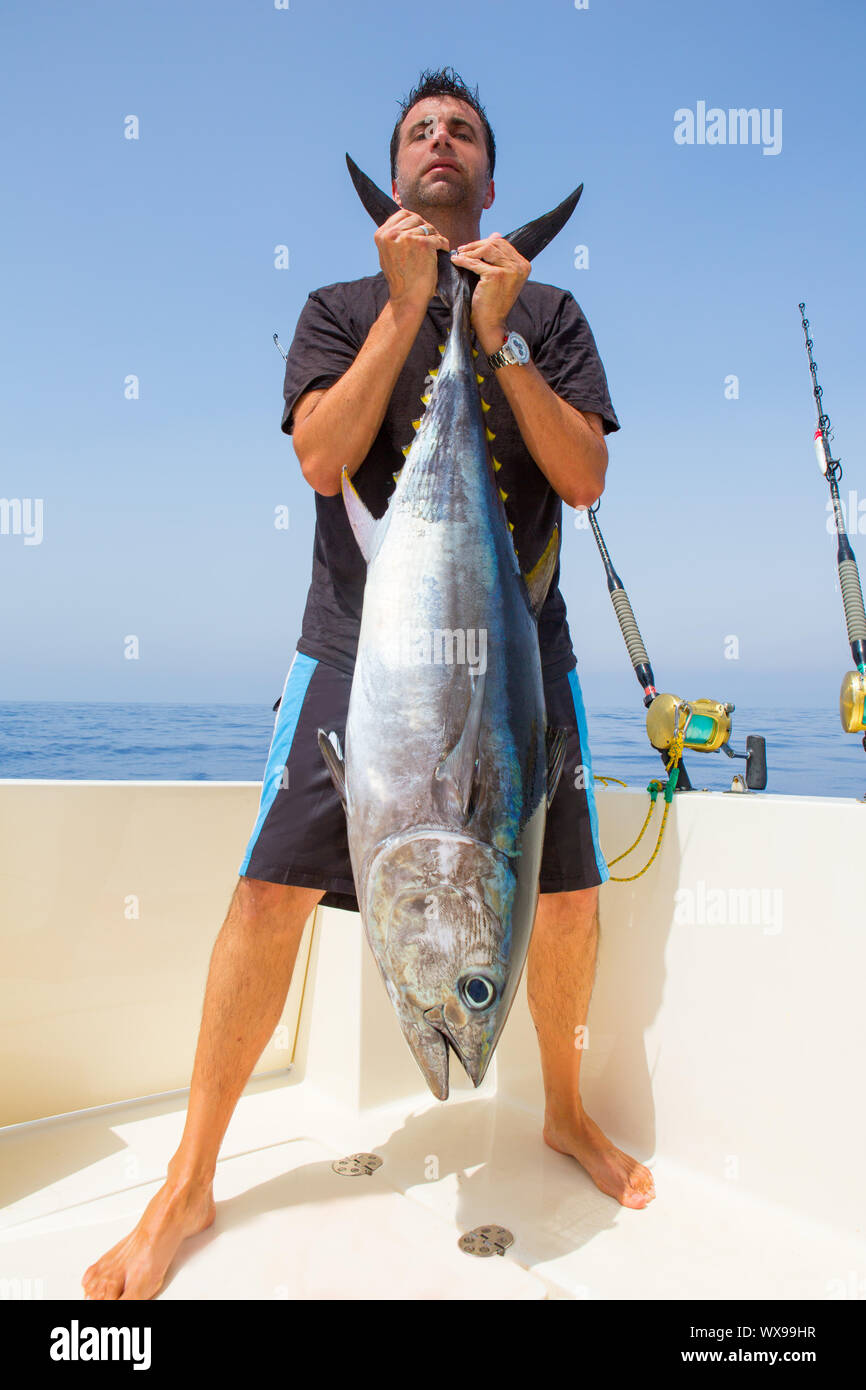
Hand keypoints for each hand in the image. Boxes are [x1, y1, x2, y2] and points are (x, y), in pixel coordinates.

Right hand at [375, 209, 449, 312]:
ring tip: (436, 248)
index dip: (414, 221)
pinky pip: (438, 237)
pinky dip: (443, 244)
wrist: (407, 297)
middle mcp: (392, 234)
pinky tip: (442, 251)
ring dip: (435, 236)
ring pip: (428, 227)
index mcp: (381, 234)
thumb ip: (393, 237)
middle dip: (425, 228)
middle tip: (431, 239)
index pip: (402, 214)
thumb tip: (404, 222)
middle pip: (416, 218)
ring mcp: (407, 238)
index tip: (420, 231)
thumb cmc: (400, 278)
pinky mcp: (423, 244)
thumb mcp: (387, 254)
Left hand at [449, 234, 529, 350]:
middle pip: (495, 243)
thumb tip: (496, 234)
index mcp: (524, 264)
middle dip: (476, 245)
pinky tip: (456, 262)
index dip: (485, 243)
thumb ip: (499, 256)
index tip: (471, 247)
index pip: (503, 243)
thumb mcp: (501, 276)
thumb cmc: (494, 301)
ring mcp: (510, 270)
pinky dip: (464, 261)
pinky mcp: (496, 275)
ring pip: (486, 250)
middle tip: (462, 249)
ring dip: (470, 251)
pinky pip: (476, 263)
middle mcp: (520, 266)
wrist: (492, 323)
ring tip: (460, 255)